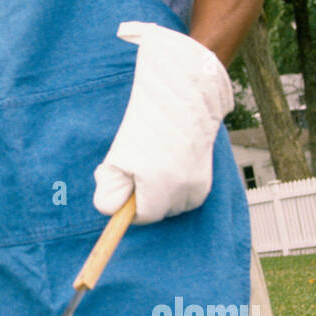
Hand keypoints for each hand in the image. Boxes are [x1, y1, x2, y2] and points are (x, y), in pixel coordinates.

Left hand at [92, 22, 233, 223]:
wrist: (181, 98)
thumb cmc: (147, 124)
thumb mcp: (118, 155)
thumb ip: (109, 188)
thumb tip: (110, 211)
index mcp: (160, 187)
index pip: (143, 217)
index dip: (129, 203)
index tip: (126, 187)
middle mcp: (183, 190)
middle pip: (160, 213)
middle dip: (146, 197)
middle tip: (140, 168)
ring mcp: (198, 186)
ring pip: (174, 206)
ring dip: (163, 193)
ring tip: (157, 163)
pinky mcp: (207, 181)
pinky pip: (188, 197)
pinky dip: (178, 188)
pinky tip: (171, 165)